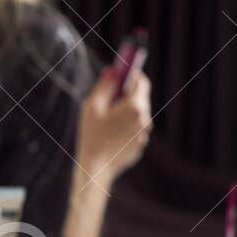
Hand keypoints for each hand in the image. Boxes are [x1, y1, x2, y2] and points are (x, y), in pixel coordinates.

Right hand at [76, 65, 152, 186]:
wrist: (97, 167)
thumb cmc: (92, 134)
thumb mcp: (93, 106)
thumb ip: (105, 86)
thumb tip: (113, 70)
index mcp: (135, 106)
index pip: (141, 82)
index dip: (132, 73)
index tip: (123, 69)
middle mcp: (144, 119)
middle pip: (140, 97)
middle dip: (127, 93)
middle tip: (109, 94)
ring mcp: (144, 133)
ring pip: (137, 114)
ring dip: (125, 111)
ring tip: (105, 119)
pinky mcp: (140, 144)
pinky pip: (134, 129)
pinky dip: (125, 126)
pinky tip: (109, 134)